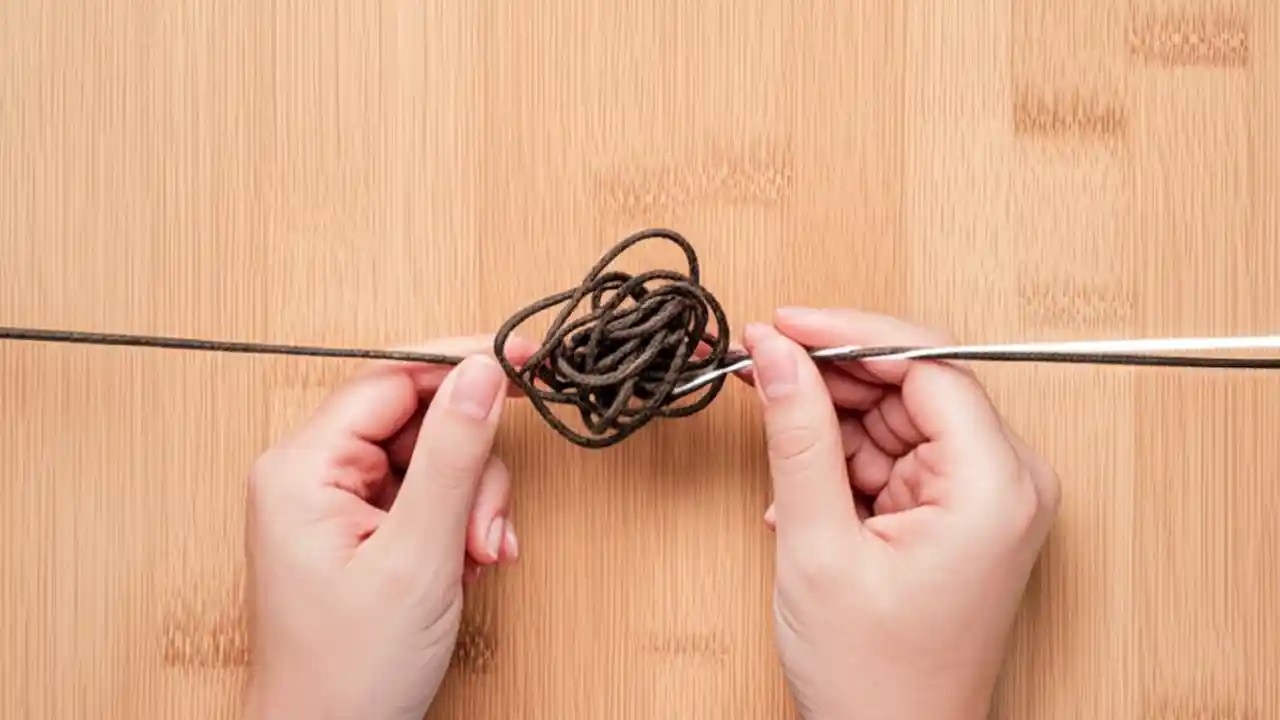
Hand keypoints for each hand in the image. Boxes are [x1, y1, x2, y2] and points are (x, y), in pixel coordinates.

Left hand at [243, 335, 534, 719]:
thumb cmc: (350, 671)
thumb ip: (454, 455)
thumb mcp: (419, 555)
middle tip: (486, 528)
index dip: (462, 364)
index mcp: (302, 467)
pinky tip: (465, 568)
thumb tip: (483, 373)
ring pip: (432, 462)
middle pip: (418, 422)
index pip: (393, 379)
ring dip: (471, 506)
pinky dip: (458, 527)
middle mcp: (311, 474)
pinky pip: (425, 498)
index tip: (526, 361)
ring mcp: (335, 504)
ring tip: (476, 561)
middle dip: (470, 471)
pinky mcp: (359, 530)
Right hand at [741, 309, 1059, 719]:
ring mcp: (984, 501)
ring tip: (777, 458)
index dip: (848, 335)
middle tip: (760, 368)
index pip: (926, 363)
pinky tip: (802, 500)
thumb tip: (776, 352)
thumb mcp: (817, 544)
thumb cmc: (875, 679)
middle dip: (832, 380)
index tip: (783, 324)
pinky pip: (896, 460)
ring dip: (830, 431)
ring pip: (897, 421)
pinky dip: (843, 468)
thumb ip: (797, 434)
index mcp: (994, 486)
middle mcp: (1005, 484)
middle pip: (913, 386)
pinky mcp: (958, 517)